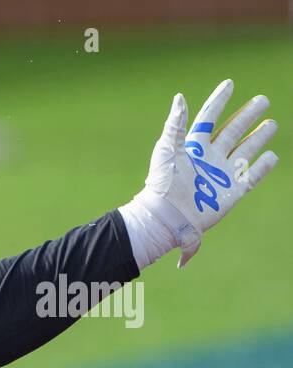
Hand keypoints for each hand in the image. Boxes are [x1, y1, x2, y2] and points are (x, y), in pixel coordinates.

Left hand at [128, 79, 277, 266]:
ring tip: (271, 123)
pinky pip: (251, 176)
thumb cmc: (162, 183)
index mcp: (193, 147)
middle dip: (247, 116)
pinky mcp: (231, 193)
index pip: (209, 118)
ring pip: (245, 150)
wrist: (166, 216)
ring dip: (258, 137)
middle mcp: (209, 158)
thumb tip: (180, 97)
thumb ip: (175, 124)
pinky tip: (272, 155)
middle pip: (232, 131)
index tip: (229, 84)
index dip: (219, 101)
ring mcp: (222, 175)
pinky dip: (262, 166)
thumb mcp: (167, 150)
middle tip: (262, 100)